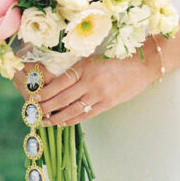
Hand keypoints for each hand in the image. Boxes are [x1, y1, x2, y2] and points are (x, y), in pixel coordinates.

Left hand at [13, 39, 162, 126]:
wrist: (145, 63)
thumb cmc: (120, 57)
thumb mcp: (95, 58)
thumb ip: (80, 69)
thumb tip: (60, 82)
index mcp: (86, 66)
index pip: (60, 82)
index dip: (45, 92)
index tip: (34, 97)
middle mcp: (91, 81)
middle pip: (62, 98)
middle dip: (46, 107)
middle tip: (34, 112)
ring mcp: (99, 94)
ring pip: (72, 110)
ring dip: (57, 117)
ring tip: (45, 121)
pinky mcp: (108, 104)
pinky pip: (86, 115)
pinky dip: (73, 120)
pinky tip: (63, 123)